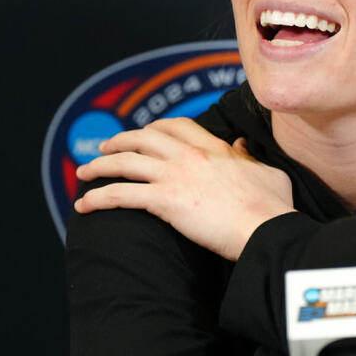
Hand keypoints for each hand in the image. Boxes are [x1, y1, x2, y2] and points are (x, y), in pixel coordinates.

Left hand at [73, 117, 294, 260]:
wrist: (266, 229)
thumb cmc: (273, 207)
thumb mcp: (268, 173)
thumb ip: (250, 157)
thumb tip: (242, 145)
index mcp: (215, 148)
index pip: (177, 127)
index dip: (156, 127)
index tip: (145, 132)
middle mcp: (190, 156)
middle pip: (144, 138)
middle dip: (120, 140)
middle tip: (105, 148)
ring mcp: (175, 176)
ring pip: (125, 162)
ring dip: (99, 166)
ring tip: (83, 173)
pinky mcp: (165, 201)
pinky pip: (120, 195)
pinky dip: (97, 198)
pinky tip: (83, 206)